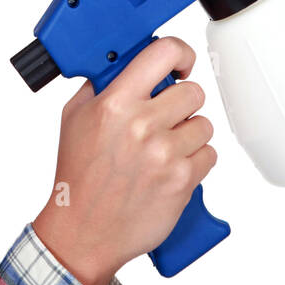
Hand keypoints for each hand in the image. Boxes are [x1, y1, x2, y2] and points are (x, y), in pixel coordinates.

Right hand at [32, 36, 216, 284]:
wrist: (84, 232)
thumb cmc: (78, 178)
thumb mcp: (74, 119)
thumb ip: (101, 85)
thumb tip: (127, 61)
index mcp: (115, 103)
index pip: (163, 52)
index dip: (180, 53)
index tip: (181, 64)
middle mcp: (141, 125)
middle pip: (193, 91)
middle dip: (182, 104)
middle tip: (166, 118)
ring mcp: (165, 153)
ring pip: (204, 125)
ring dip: (189, 135)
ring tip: (164, 149)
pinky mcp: (183, 180)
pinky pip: (209, 155)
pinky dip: (195, 162)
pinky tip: (171, 169)